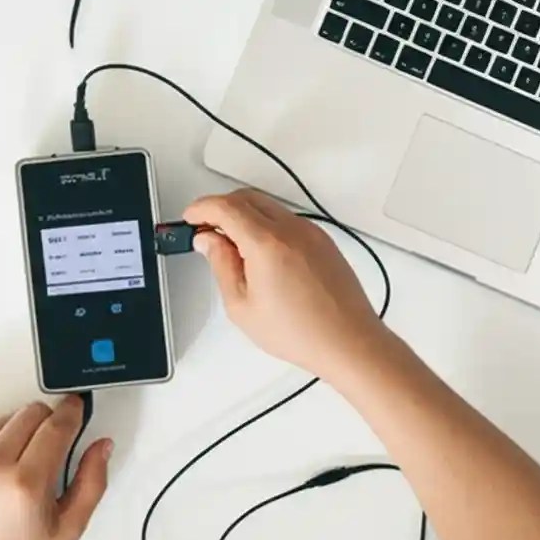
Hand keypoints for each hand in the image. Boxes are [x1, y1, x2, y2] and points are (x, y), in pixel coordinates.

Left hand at [0, 397, 112, 539]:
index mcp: (26, 484)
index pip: (57, 425)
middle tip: (44, 449)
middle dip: (46, 423)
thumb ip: (92, 483)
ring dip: (15, 432)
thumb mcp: (65, 528)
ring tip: (13, 465)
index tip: (75, 406)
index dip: (72, 411)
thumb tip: (101, 446)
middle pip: (32, 412)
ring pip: (6, 416)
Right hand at [183, 188, 389, 379]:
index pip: (225, 207)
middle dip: (220, 207)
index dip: (201, 208)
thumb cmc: (302, 332)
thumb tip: (209, 242)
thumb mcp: (242, 306)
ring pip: (268, 206)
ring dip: (244, 216)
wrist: (348, 342)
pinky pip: (287, 220)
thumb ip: (221, 264)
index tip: (191, 217)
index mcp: (267, 243)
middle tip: (205, 230)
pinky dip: (266, 225)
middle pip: (247, 197)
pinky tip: (259, 252)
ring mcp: (311, 232)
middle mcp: (292, 230)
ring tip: (231, 247)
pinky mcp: (323, 241)